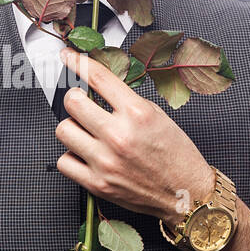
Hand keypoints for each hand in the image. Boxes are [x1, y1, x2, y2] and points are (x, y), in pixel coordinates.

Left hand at [55, 47, 214, 228]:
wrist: (186, 193)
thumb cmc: (175, 156)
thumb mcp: (157, 115)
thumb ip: (125, 100)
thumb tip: (96, 85)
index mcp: (137, 113)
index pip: (97, 77)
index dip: (77, 62)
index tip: (68, 57)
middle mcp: (119, 136)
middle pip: (72, 102)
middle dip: (74, 98)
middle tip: (81, 103)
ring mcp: (106, 161)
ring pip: (63, 130)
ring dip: (72, 127)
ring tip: (86, 131)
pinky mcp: (97, 184)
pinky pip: (64, 161)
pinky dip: (71, 156)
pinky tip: (85, 154)